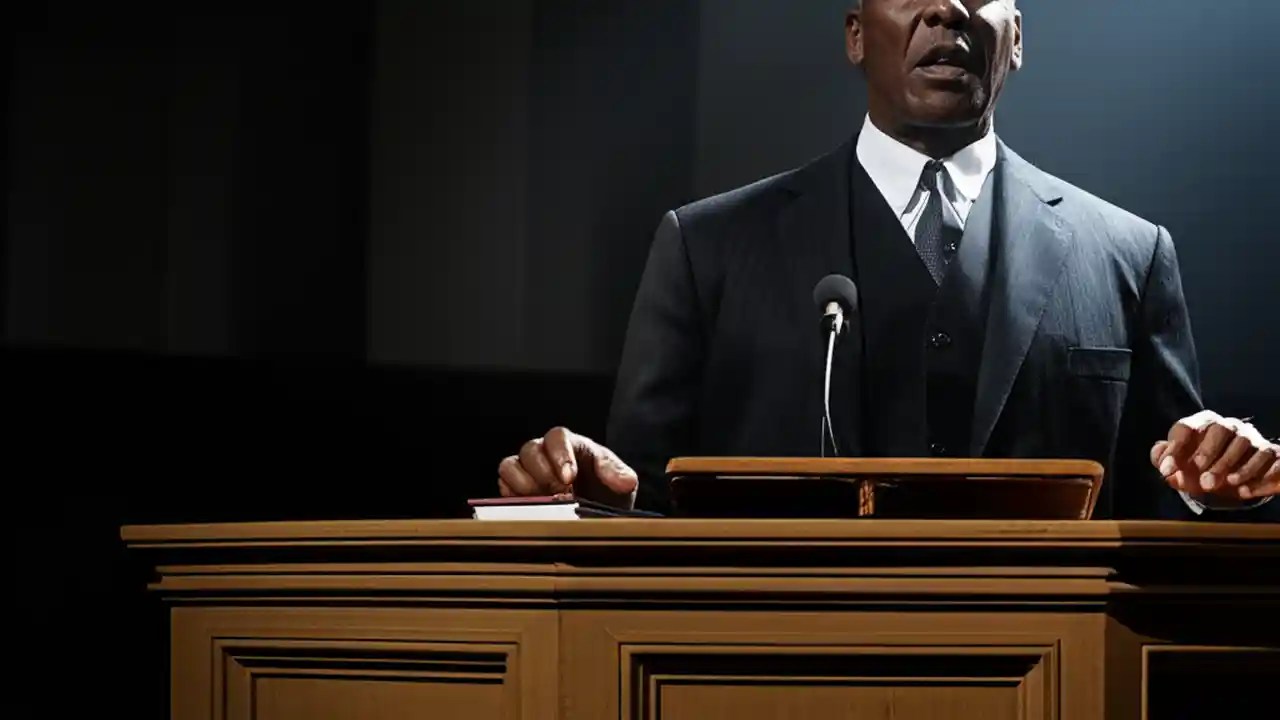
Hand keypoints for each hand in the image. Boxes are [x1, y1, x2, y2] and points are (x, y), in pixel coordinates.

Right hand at [498, 427, 638, 508]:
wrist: (596, 520)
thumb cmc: (606, 497)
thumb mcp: (620, 486)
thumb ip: (619, 476)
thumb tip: (624, 480)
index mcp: (572, 446)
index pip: (557, 436)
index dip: (560, 455)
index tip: (569, 478)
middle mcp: (546, 454)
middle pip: (530, 449)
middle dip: (544, 475)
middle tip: (560, 495)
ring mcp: (528, 470)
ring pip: (511, 464)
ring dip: (526, 484)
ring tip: (545, 501)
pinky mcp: (514, 489)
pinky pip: (503, 483)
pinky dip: (513, 495)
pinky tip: (532, 507)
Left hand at [1150, 410, 1279, 504]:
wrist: (1237, 479)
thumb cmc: (1203, 468)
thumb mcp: (1182, 466)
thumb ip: (1165, 458)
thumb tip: (1159, 454)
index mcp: (1202, 425)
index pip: (1187, 427)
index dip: (1175, 448)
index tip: (1167, 470)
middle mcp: (1229, 426)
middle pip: (1220, 430)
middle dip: (1209, 454)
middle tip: (1203, 481)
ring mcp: (1252, 438)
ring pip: (1245, 443)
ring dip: (1234, 465)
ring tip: (1226, 484)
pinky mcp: (1271, 453)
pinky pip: (1269, 457)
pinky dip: (1259, 474)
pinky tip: (1244, 491)